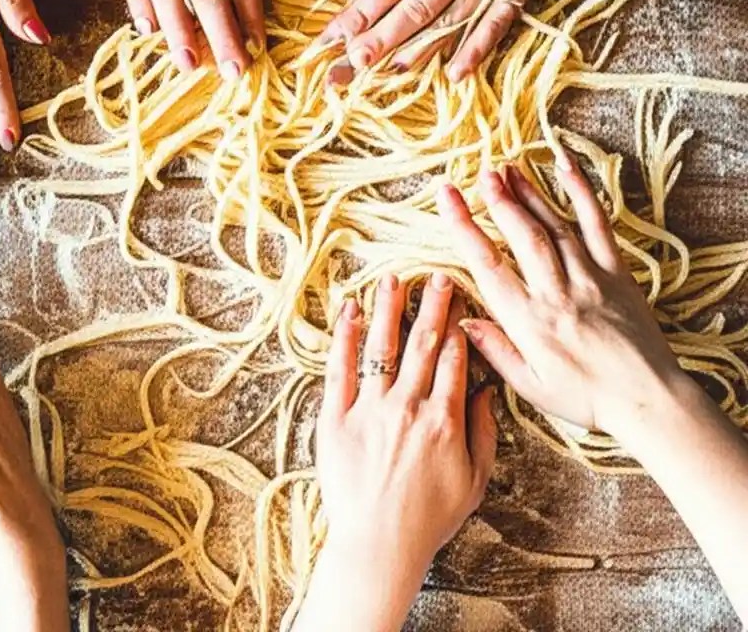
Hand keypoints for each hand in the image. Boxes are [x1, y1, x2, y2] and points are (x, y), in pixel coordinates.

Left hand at [299, 274, 495, 631]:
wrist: (378, 543)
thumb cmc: (429, 519)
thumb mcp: (475, 480)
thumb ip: (482, 432)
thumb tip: (484, 391)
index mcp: (445, 419)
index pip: (454, 359)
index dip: (458, 326)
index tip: (461, 300)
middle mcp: (408, 407)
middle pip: (423, 344)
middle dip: (432, 306)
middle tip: (437, 276)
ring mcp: (369, 411)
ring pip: (381, 348)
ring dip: (388, 309)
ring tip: (393, 279)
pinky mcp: (335, 420)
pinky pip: (340, 370)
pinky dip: (344, 338)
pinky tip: (348, 312)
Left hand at [322, 0, 561, 79]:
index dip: (356, 15)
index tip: (330, 39)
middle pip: (412, 13)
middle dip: (377, 45)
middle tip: (347, 71)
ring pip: (450, 24)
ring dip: (417, 54)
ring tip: (386, 75)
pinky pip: (498, 23)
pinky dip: (478, 50)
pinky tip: (456, 74)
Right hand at [437, 162, 689, 436]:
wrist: (648, 400)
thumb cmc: (587, 399)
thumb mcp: (531, 386)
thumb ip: (496, 350)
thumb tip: (463, 320)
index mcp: (529, 322)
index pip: (487, 265)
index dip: (463, 227)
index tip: (447, 198)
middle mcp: (557, 294)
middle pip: (523, 236)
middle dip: (500, 201)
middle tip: (481, 173)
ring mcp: (590, 280)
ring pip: (555, 227)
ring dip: (530, 195)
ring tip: (508, 169)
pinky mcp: (618, 275)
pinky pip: (598, 227)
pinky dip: (582, 194)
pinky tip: (565, 169)